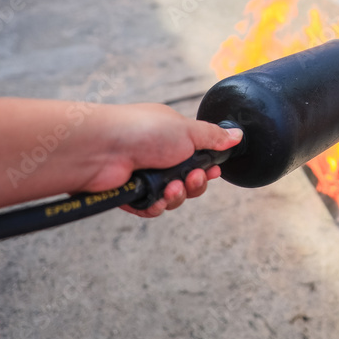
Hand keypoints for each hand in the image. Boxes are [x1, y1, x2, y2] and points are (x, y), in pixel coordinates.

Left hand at [77, 103, 242, 217]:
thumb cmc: (143, 131)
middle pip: (189, 180)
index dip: (208, 166)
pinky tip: (156, 198)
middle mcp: (158, 155)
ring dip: (177, 195)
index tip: (213, 170)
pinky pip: (152, 208)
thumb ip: (213, 137)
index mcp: (172, 136)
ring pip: (173, 197)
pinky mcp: (131, 194)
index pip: (198, 156)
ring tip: (171, 187)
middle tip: (192, 178)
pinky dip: (157, 206)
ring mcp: (144, 175)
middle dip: (195, 184)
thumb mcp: (187, 130)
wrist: (102, 149)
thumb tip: (237, 135)